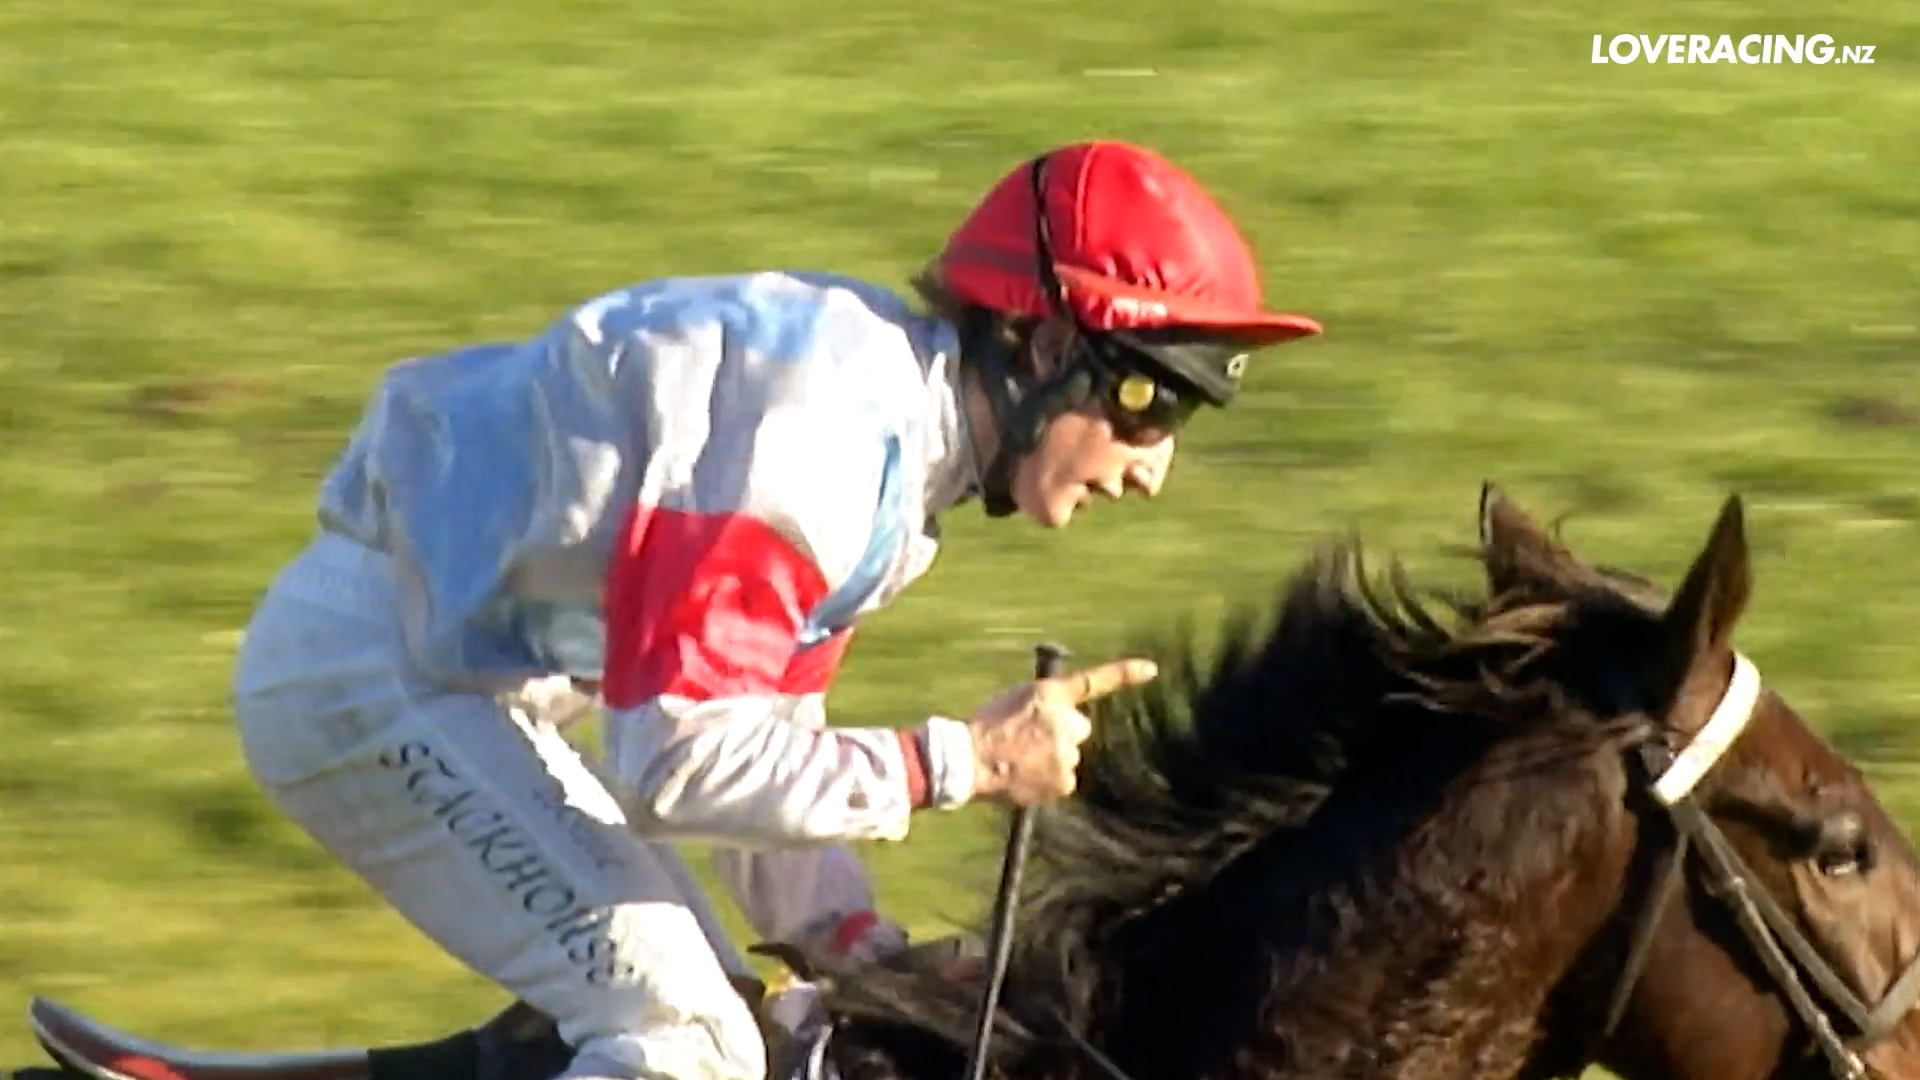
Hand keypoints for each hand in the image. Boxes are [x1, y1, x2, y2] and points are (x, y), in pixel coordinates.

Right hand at [965, 656, 1158, 806]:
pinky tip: (1026, 777)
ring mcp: (1068, 753)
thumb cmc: (987, 728)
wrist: (970, 759)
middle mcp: (1066, 722)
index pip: (1094, 681)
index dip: (1124, 674)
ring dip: (1052, 759)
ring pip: (1068, 757)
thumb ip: (1046, 704)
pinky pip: (1063, 781)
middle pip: (1078, 729)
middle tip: (1030, 741)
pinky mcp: (1065, 781)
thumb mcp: (1016, 699)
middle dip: (1062, 734)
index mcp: (1051, 695)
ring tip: (1020, 761)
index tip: (1152, 668)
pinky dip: (1048, 782)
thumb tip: (1066, 719)